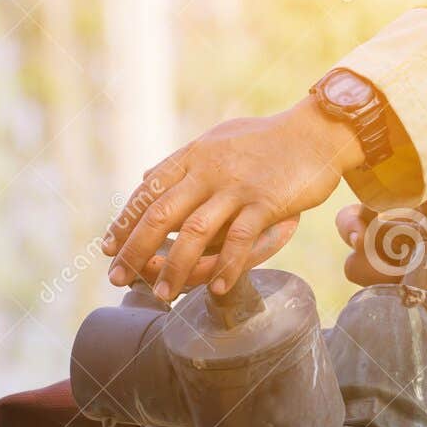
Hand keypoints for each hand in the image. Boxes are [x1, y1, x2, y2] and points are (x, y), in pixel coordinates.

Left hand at [103, 96, 364, 300]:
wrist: (317, 131)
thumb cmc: (269, 140)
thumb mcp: (218, 140)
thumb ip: (183, 162)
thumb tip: (146, 178)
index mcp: (193, 155)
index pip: (148, 190)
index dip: (125, 221)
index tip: (109, 248)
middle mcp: (208, 169)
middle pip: (160, 214)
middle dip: (135, 249)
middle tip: (117, 278)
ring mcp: (236, 186)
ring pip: (194, 232)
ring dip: (174, 267)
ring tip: (161, 295)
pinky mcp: (265, 202)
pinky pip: (238, 241)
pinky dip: (225, 267)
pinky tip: (216, 289)